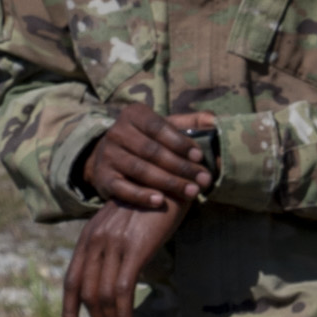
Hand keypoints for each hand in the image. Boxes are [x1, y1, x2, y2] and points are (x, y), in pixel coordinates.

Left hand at [60, 197, 187, 316]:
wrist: (172, 184)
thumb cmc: (150, 209)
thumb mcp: (121, 228)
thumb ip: (111, 250)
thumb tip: (110, 281)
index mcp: (88, 238)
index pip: (72, 279)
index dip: (69, 308)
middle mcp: (95, 241)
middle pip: (86, 292)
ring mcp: (113, 244)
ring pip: (104, 296)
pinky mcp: (134, 249)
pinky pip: (122, 291)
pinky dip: (123, 315)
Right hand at [84, 105, 216, 211]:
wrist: (110, 157)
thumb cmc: (148, 140)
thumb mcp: (165, 127)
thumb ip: (190, 123)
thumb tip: (214, 119)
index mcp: (133, 114)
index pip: (159, 127)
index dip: (180, 143)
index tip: (199, 157)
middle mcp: (116, 132)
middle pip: (151, 151)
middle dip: (180, 166)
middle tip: (203, 179)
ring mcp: (108, 155)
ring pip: (140, 169)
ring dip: (168, 182)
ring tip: (192, 192)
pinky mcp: (102, 177)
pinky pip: (123, 188)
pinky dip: (141, 195)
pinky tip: (159, 201)